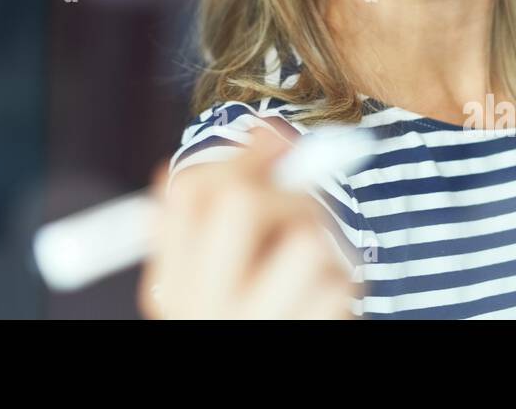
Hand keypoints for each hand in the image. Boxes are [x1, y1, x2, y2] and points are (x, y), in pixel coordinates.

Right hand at [139, 128, 358, 318]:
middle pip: (242, 201)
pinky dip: (342, 279)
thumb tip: (243, 140)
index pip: (191, 192)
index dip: (240, 153)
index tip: (272, 133)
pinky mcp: (308, 337)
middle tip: (302, 184)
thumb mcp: (200, 287)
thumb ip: (202, 225)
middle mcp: (206, 307)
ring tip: (308, 261)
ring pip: (304, 237)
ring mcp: (260, 324)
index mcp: (173, 286)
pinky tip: (324, 298)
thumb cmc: (236, 326)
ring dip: (318, 237)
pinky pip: (341, 278)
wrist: (253, 395)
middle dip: (281, 183)